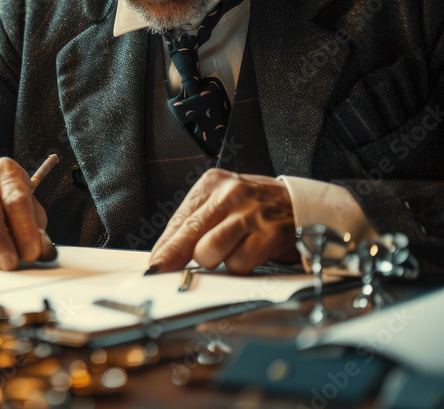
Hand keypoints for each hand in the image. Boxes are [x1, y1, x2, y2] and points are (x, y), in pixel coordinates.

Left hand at [148, 169, 298, 274]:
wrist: (301, 204)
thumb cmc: (254, 207)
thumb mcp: (221, 203)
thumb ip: (193, 225)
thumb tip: (165, 255)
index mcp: (212, 183)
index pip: (178, 221)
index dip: (164, 248)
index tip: (155, 264)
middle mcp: (231, 194)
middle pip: (189, 235)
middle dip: (175, 259)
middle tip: (166, 272)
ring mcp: (252, 213)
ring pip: (209, 251)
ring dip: (212, 261)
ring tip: (224, 253)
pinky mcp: (270, 234)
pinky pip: (238, 263)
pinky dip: (238, 267)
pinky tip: (246, 255)